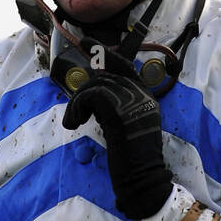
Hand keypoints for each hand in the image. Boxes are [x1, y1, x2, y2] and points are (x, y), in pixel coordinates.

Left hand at [61, 57, 171, 219]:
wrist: (142, 179)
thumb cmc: (131, 161)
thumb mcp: (124, 128)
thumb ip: (114, 107)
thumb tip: (91, 93)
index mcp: (146, 98)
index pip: (125, 66)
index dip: (106, 53)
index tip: (88, 41)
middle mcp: (142, 95)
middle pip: (105, 76)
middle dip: (83, 92)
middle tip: (74, 114)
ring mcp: (134, 101)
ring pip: (95, 85)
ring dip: (77, 104)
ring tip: (74, 124)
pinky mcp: (121, 109)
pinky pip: (91, 95)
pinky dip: (77, 108)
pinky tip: (75, 124)